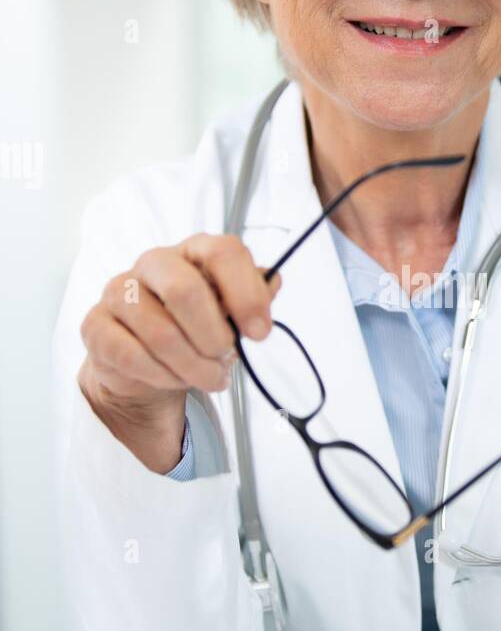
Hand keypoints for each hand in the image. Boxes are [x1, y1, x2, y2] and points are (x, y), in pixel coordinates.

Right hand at [78, 234, 280, 471]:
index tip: (260, 332)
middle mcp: (153, 262)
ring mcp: (119, 291)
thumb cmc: (194, 328)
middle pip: (185, 290)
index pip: (223, 252)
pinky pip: (133, 356)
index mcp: (193, 251)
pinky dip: (163, 377)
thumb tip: (273, 281)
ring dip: (193, 367)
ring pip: (161, 334)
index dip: (246, 294)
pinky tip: (175, 379)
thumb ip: (252, 298)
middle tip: (227, 358)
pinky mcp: (96, 325)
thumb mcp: (230, 312)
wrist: (144, 359)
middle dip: (213, 337)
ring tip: (210, 378)